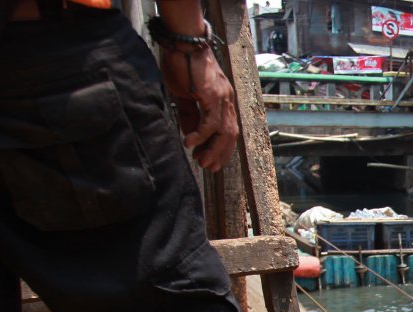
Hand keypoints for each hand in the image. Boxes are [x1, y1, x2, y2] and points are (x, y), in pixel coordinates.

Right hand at [161, 47, 238, 171]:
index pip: (227, 130)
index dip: (220, 148)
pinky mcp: (214, 96)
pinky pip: (210, 122)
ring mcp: (223, 98)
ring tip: (201, 161)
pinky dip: (201, 135)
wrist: (183, 43)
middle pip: (229, 135)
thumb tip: (190, 135)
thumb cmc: (183, 65)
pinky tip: (190, 143)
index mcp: (223, 101)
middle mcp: (227, 101)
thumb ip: (190, 116)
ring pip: (224, 132)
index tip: (210, 160)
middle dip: (219, 153)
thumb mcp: (185, 95)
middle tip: (208, 167)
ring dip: (213, 149)